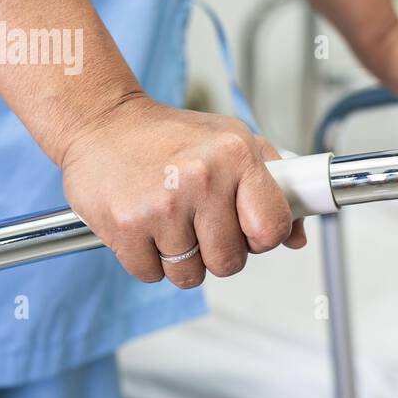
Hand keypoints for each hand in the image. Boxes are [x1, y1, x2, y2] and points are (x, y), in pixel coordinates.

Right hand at [59, 94, 304, 287]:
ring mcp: (162, 205)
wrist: (102, 122)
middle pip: (230, 262)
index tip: (249, 229)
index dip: (263, 237)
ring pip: (190, 275)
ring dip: (181, 259)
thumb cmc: (171, 136)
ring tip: (170, 221)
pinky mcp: (125, 225)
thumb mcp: (233, 142)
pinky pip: (151, 274)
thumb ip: (274, 187)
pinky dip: (148, 259)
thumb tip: (296, 237)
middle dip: (217, 252)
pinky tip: (145, 226)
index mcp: (236, 155)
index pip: (272, 228)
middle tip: (200, 222)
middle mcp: (202, 178)